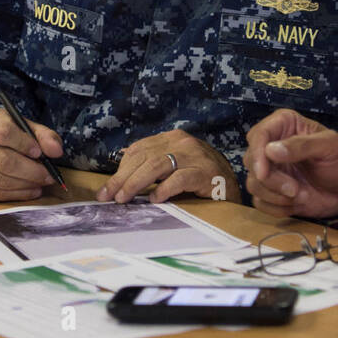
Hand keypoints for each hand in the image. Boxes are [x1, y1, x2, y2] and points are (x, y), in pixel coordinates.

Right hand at [0, 106, 63, 201]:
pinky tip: (28, 191)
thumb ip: (46, 137)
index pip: (4, 132)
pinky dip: (14, 195)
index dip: (23, 145)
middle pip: (2, 160)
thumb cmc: (13, 133)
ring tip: (40, 184)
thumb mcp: (30, 128)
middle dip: (30, 171)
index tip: (39, 153)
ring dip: (24, 185)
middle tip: (48, 176)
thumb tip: (56, 152)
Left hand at [96, 129, 237, 203]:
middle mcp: (182, 142)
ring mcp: (195, 156)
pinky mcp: (205, 172)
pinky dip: (164, 189)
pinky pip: (180, 178)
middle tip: (109, 197)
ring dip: (136, 183)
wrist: (232, 186)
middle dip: (122, 178)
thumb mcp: (174, 167)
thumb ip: (152, 166)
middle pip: (144, 157)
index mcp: (171, 138)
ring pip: (157, 165)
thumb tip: (120, 174)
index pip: (138, 150)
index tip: (105, 190)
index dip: (119, 170)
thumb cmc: (198, 178)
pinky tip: (155, 199)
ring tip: (124, 199)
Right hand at [243, 108, 337, 219]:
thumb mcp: (331, 147)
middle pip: (251, 161)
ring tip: (301, 195)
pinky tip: (296, 204)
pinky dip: (276, 207)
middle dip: (271, 180)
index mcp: (284, 125)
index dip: (257, 154)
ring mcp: (270, 170)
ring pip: (253, 183)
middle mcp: (271, 145)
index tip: (264, 173)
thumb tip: (270, 150)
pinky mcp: (271, 192)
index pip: (258, 135)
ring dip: (275, 196)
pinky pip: (259, 202)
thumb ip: (302, 145)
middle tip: (295, 189)